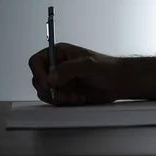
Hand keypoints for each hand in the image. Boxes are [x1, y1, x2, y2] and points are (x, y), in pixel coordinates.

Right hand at [28, 42, 155, 105]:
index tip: (47, 83)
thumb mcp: (88, 64)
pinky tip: (80, 98)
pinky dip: (65, 102)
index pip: (36, 61)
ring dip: (58, 97)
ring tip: (75, 96)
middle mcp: (57, 67)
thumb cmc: (107, 68)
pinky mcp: (66, 93)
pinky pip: (56, 100)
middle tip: (63, 93)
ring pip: (46, 92)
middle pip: (38, 79)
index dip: (38, 72)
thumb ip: (68, 69)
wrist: (119, 82)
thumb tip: (50, 78)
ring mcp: (61, 81)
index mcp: (59, 53)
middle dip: (49, 89)